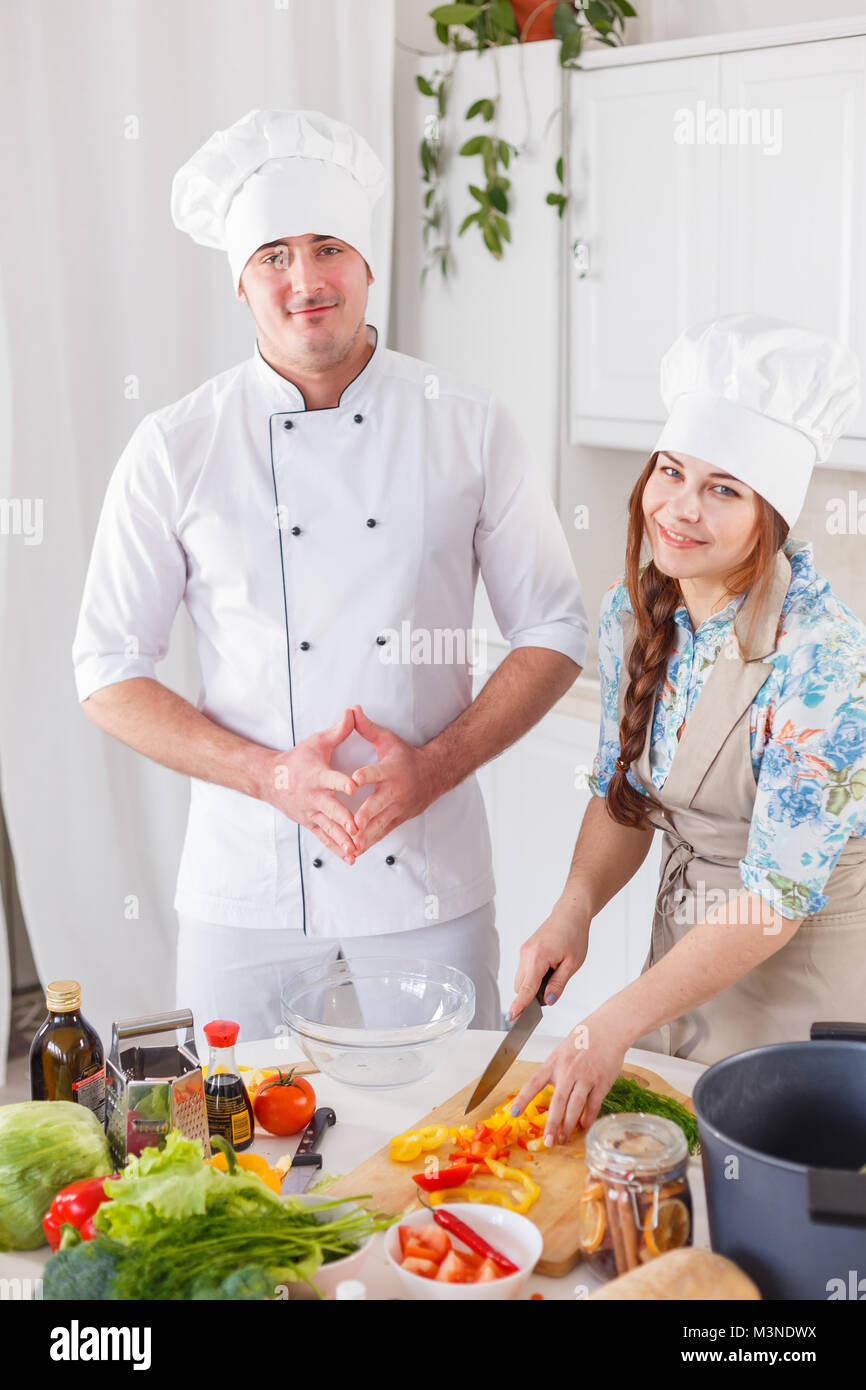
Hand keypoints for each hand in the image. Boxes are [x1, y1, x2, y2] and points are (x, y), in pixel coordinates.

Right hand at [258, 709, 359, 863]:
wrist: (270, 779)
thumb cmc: (298, 758)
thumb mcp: (316, 742)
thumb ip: (338, 730)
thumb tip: (354, 711)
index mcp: (317, 776)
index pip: (331, 778)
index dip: (342, 782)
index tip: (354, 786)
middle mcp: (314, 797)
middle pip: (331, 809)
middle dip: (344, 819)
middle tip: (357, 828)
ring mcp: (311, 813)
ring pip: (328, 828)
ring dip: (342, 839)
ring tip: (356, 850)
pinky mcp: (310, 823)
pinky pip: (325, 838)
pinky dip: (336, 848)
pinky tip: (351, 857)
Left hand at [349, 705, 444, 853]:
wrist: (435, 774)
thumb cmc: (407, 756)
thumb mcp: (388, 740)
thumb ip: (367, 728)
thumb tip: (352, 710)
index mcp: (390, 771)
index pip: (376, 773)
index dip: (365, 776)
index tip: (353, 781)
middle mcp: (395, 792)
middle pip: (378, 805)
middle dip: (365, 816)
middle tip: (352, 824)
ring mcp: (398, 808)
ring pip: (380, 824)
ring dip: (366, 836)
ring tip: (351, 846)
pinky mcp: (399, 819)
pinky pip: (383, 833)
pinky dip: (370, 842)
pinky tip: (356, 851)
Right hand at [507, 902, 590, 1020]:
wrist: (570, 914)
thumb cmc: (574, 935)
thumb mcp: (572, 964)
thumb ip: (558, 984)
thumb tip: (548, 1001)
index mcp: (538, 958)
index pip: (526, 988)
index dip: (519, 1005)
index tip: (511, 1017)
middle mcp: (526, 954)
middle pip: (521, 986)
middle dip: (532, 995)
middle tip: (553, 990)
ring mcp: (524, 951)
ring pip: (522, 978)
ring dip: (534, 984)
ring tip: (556, 972)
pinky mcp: (526, 949)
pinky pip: (525, 969)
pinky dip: (534, 975)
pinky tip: (551, 967)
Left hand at [508, 1012, 629, 1146]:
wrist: (608, 1030)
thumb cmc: (583, 1040)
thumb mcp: (561, 1051)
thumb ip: (555, 1071)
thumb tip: (548, 1092)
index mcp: (554, 1062)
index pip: (534, 1082)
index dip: (523, 1099)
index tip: (514, 1113)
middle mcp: (568, 1071)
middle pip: (558, 1102)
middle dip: (552, 1124)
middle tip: (548, 1141)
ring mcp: (585, 1077)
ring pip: (575, 1106)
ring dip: (568, 1126)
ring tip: (563, 1139)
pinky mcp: (601, 1083)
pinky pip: (593, 1105)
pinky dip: (588, 1118)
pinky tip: (583, 1126)